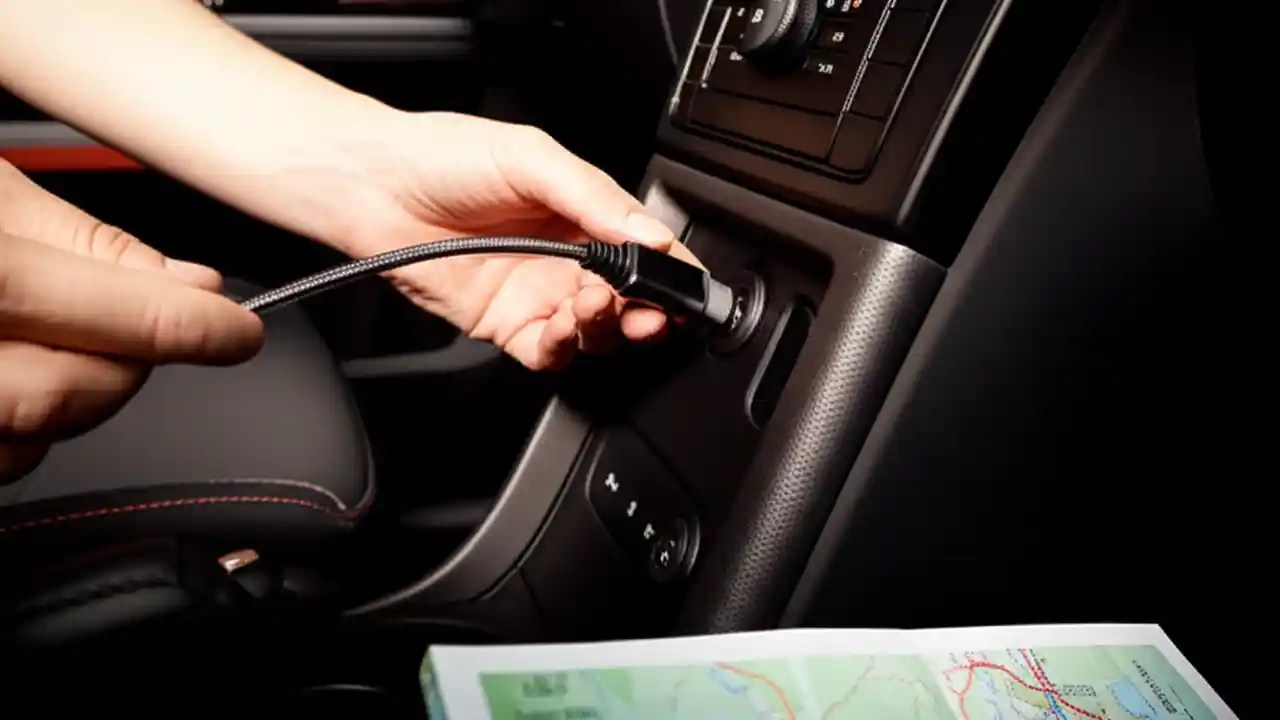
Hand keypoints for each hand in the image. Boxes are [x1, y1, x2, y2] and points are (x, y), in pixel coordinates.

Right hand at [0, 162, 262, 481]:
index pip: (111, 315)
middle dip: (121, 367)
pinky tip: (2, 385)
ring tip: (37, 343)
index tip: (237, 333)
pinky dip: (8, 436)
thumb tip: (192, 285)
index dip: (190, 328)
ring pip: (24, 446)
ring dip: (58, 407)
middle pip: (70, 393)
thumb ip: (84, 244)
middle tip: (128, 331)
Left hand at [324, 112, 701, 370]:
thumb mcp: (533, 159)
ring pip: (595, 331)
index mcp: (584, 214)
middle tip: (650, 308)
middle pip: (629, 300)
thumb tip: (652, 233)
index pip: (645, 248)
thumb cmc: (445, 157)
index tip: (688, 286)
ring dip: (607, 327)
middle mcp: (567, 258)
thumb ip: (596, 198)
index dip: (672, 271)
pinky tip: (561, 327)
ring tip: (595, 305)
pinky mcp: (505, 324)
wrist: (377, 187)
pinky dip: (563, 348)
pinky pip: (548, 352)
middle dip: (648, 310)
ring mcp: (538, 294)